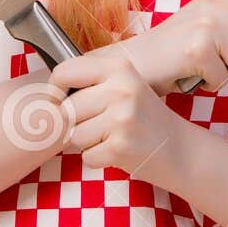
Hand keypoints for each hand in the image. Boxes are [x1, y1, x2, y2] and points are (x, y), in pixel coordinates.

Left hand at [48, 48, 186, 185]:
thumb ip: (90, 81)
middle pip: (67, 110)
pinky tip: (119, 150)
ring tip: (113, 136)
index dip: (55, 91)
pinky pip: (87, 156)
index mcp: (118, 67)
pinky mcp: (120, 147)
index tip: (61, 100)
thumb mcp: (124, 85)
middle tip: (102, 124)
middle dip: (78, 123)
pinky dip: (98, 159)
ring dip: (88, 142)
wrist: (179, 149)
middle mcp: (121, 89)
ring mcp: (121, 119)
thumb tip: (48, 93)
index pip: (63, 72)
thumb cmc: (143, 117)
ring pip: (74, 136)